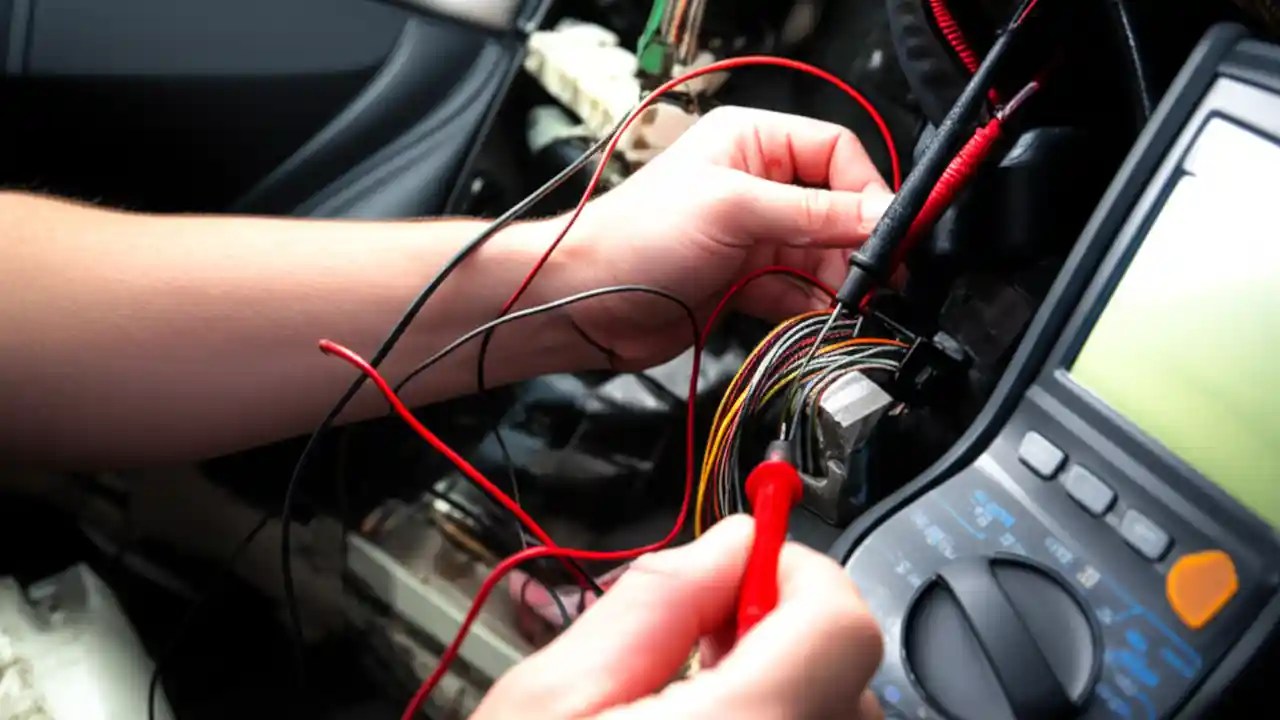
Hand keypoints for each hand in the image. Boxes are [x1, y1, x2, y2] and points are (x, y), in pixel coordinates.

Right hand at [472, 515, 884, 719]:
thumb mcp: (550, 701)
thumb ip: (655, 605)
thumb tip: (731, 545)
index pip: (842, 626)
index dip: (798, 575)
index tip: (746, 570)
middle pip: (848, 684)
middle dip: (783, 641)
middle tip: (701, 647)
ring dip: (787, 701)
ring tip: (695, 711)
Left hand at [542, 106, 894, 370]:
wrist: (587, 301)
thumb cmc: (636, 237)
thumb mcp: (734, 209)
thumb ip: (813, 214)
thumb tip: (878, 217)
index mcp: (751, 143)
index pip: (835, 152)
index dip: (866, 189)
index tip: (888, 228)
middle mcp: (756, 185)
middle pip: (835, 208)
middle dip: (858, 242)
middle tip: (880, 274)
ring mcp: (751, 236)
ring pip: (821, 254)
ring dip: (839, 279)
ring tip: (854, 301)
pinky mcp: (744, 281)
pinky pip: (798, 290)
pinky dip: (813, 305)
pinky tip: (822, 316)